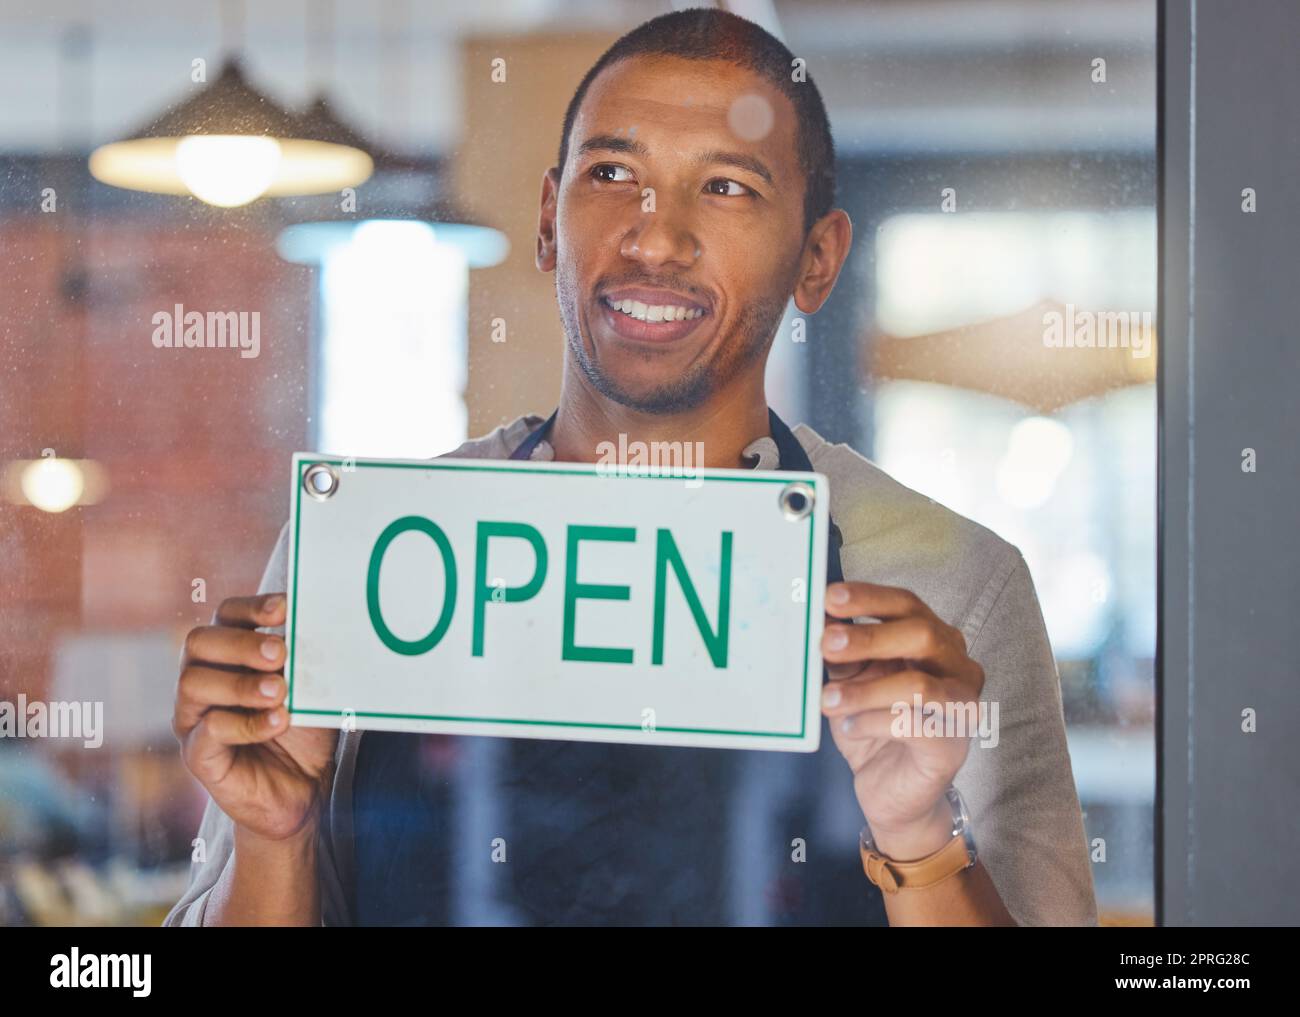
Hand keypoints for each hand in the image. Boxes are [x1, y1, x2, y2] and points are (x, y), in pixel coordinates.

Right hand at [173, 593, 338, 843]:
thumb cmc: (304, 731)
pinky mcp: (198, 755)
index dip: (250, 607)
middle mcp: (201, 681)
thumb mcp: (311, 688)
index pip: (225, 616)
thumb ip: (307, 659)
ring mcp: (193, 718)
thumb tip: (320, 623)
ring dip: (242, 684)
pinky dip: (247, 723)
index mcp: (228, 655)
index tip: (284, 610)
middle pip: (199, 642)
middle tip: (280, 654)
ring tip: (280, 692)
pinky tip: (278, 721)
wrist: (305, 791)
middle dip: (241, 643)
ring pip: (195, 683)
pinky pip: (209, 731)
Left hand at [819, 581, 984, 859]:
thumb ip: (843, 653)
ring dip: (865, 690)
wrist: (892, 792)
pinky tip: (849, 728)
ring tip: (828, 701)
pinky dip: (873, 723)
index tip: (830, 597)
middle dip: (869, 636)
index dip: (869, 598)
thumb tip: (817, 621)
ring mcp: (961, 706)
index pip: (907, 605)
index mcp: (934, 640)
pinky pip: (912, 726)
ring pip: (918, 684)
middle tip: (827, 644)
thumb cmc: (874, 726)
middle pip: (921, 634)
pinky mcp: (952, 745)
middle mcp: (957, 667)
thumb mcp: (852, 681)